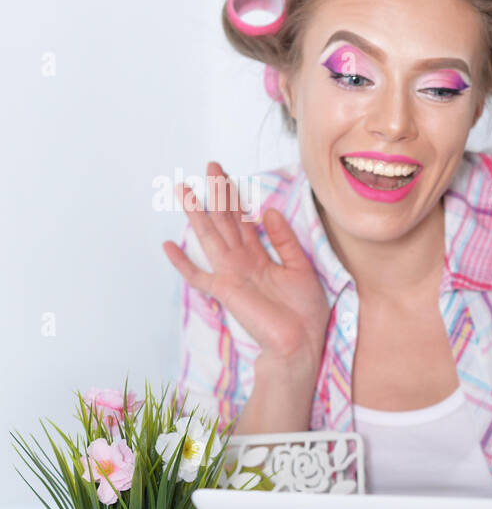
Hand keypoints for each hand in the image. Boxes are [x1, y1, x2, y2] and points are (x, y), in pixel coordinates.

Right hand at [162, 161, 328, 367]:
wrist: (301, 342)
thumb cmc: (305, 311)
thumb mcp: (301, 268)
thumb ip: (284, 240)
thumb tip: (268, 211)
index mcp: (261, 256)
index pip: (245, 220)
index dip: (236, 197)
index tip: (227, 175)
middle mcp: (243, 261)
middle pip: (227, 220)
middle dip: (219, 193)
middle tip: (211, 166)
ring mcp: (232, 275)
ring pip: (211, 237)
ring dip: (198, 213)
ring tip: (185, 189)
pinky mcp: (225, 291)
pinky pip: (199, 276)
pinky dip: (182, 263)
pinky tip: (169, 246)